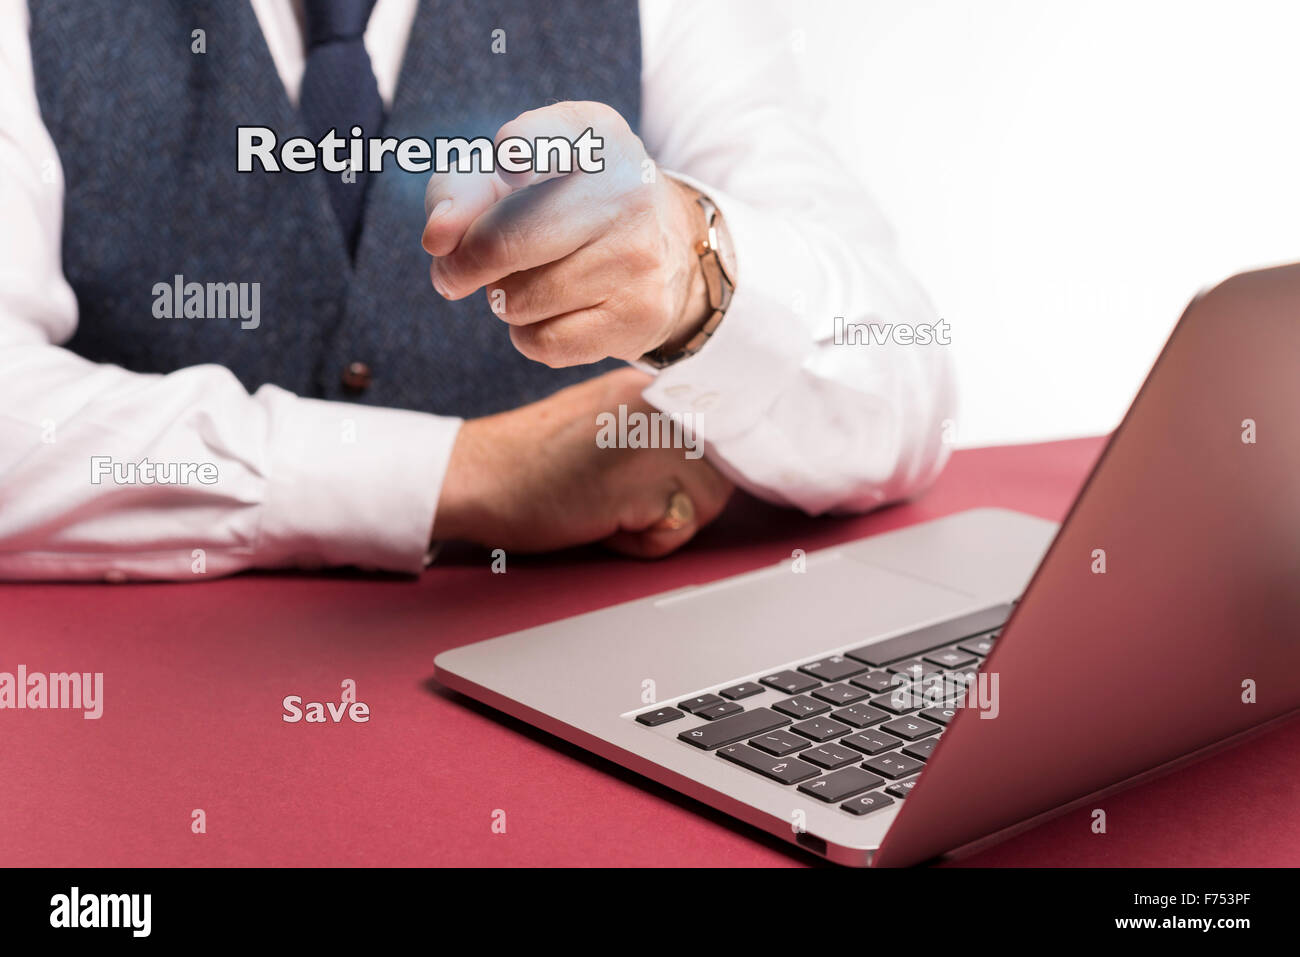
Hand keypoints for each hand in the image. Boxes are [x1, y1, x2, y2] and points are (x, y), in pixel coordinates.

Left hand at [421, 101, 710, 366]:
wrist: (661, 250)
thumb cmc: (561, 206)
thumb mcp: (509, 177)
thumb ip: (458, 192)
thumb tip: (437, 238)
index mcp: (593, 137)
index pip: (551, 138)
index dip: (524, 148)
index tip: (508, 157)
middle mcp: (626, 190)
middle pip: (502, 243)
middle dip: (462, 266)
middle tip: (454, 272)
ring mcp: (639, 255)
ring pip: (517, 301)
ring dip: (503, 300)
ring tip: (532, 281)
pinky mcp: (641, 314)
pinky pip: (544, 342)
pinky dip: (529, 336)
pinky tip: (552, 313)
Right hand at [432, 368, 732, 556]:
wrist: (476, 474)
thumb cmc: (536, 462)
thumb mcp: (614, 424)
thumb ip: (666, 430)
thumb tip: (722, 460)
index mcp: (657, 383)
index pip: (729, 431)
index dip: (707, 469)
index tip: (679, 482)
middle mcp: (661, 399)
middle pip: (726, 470)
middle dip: (684, 500)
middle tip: (627, 498)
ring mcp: (651, 433)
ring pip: (709, 500)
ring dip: (664, 521)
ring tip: (613, 507)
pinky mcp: (637, 476)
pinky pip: (677, 528)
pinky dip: (642, 541)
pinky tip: (602, 518)